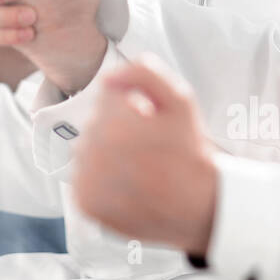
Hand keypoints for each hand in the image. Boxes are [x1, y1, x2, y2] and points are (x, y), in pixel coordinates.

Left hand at [72, 56, 217, 258]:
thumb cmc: (188, 151)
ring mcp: (86, 179)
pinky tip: (127, 185)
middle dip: (120, 129)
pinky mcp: (84, 201)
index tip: (152, 122)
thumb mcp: (180, 100)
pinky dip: (100, 180)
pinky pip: (83, 176)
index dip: (134, 106)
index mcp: (113, 123)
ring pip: (88, 148)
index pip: (109, 95)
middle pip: (97, 122)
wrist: (197, 206)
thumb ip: (144, 73)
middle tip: (148, 149)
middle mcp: (93, 151)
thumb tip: (107, 78)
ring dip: (108, 153)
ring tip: (139, 168)